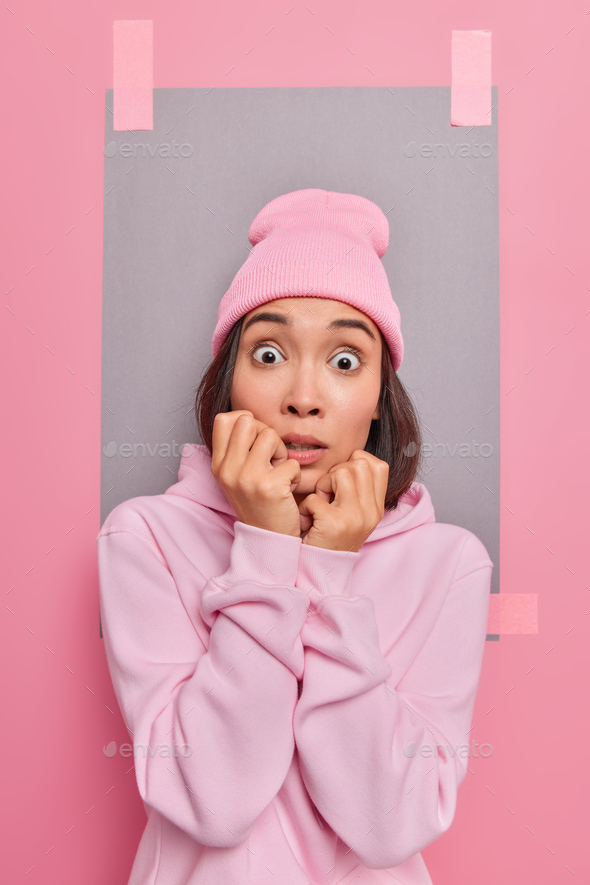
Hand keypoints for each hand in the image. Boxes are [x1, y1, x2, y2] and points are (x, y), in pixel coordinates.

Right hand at [211, 410, 301, 537]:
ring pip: (270, 435)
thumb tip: (248, 418)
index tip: (256, 442)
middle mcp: (228, 469)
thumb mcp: (236, 476)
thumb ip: (237, 449)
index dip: (246, 422)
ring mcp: (247, 477)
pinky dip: (295, 474)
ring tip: (279, 472)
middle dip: (265, 434)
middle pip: (247, 421)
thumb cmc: (257, 503)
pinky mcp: (269, 486)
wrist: (267, 539)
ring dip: (281, 452)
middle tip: (270, 457)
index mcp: (218, 465)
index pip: (224, 419)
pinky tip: (288, 489)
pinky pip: (291, 461)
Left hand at [298, 451, 388, 551]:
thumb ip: (358, 489)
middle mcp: (371, 512)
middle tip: (328, 495)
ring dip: (322, 487)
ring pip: (340, 473)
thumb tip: (354, 458)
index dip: (355, 464)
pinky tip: (309, 521)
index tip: (342, 482)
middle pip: (358, 464)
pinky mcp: (334, 525)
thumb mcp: (354, 515)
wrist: (320, 571)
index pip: (379, 465)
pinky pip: (315, 497)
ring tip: (320, 505)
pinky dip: (306, 507)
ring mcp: (354, 518)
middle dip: (336, 473)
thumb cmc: (330, 538)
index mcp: (377, 508)